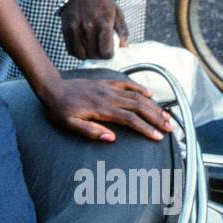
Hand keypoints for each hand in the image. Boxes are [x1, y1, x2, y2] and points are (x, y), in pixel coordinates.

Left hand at [40, 77, 172, 142]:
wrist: (51, 88)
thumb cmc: (59, 109)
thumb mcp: (69, 124)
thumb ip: (90, 131)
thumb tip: (112, 138)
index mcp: (102, 109)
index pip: (130, 119)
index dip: (146, 128)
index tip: (158, 137)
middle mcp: (109, 97)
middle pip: (139, 107)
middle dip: (156, 117)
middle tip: (170, 127)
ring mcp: (108, 89)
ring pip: (136, 96)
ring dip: (153, 106)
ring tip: (166, 115)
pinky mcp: (105, 84)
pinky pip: (126, 84)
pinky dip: (140, 88)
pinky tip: (150, 95)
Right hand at [60, 0, 127, 59]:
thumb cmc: (101, 1)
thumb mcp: (117, 12)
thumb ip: (122, 31)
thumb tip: (124, 47)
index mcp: (104, 22)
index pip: (106, 51)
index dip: (109, 55)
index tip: (110, 52)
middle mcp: (89, 27)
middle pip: (94, 55)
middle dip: (99, 56)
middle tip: (101, 51)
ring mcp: (76, 29)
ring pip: (82, 55)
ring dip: (88, 56)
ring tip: (92, 50)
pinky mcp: (66, 30)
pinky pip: (71, 50)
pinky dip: (77, 53)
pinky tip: (82, 47)